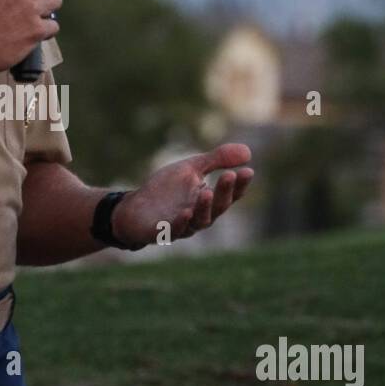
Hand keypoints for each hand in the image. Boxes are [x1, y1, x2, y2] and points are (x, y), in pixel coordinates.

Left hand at [111, 143, 253, 246]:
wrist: (135, 207)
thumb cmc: (166, 190)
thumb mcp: (191, 168)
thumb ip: (216, 159)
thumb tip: (249, 152)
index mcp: (209, 200)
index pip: (231, 194)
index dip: (240, 184)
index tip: (248, 170)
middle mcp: (201, 216)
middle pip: (218, 207)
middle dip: (224, 192)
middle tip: (229, 175)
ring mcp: (183, 226)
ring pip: (200, 221)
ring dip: (204, 207)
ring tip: (206, 192)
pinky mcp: (163, 232)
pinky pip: (175, 230)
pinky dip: (181, 223)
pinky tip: (185, 213)